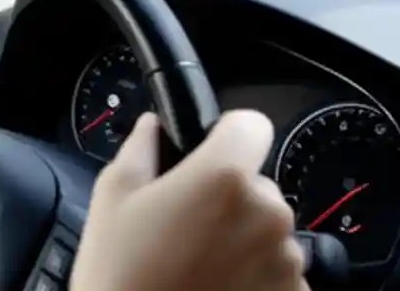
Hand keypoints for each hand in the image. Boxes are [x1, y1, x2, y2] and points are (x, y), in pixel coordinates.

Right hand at [71, 111, 307, 290]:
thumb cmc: (122, 276)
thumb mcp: (113, 199)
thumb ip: (141, 150)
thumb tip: (154, 128)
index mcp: (224, 176)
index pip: (251, 125)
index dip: (226, 135)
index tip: (206, 155)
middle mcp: (267, 213)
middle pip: (257, 183)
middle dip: (228, 199)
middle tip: (186, 229)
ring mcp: (287, 260)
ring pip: (268, 229)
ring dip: (243, 240)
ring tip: (199, 267)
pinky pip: (279, 271)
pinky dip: (255, 277)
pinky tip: (216, 289)